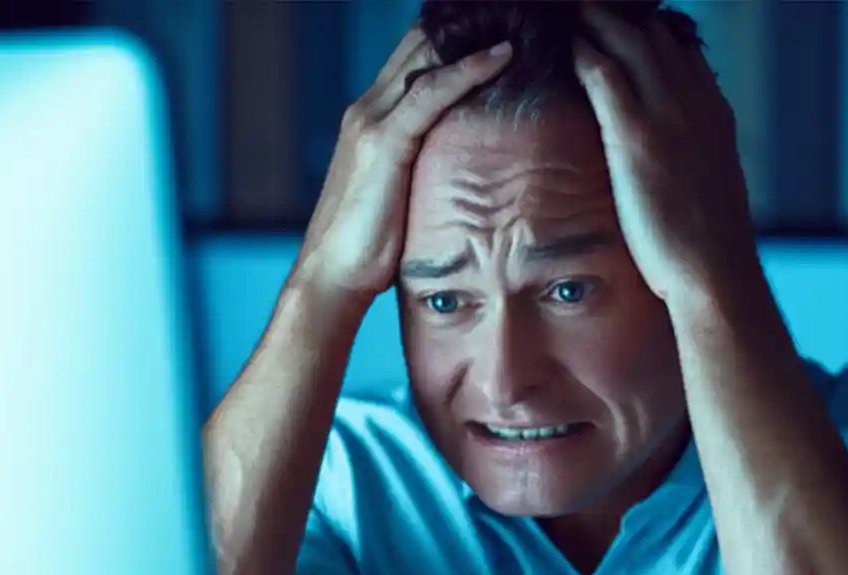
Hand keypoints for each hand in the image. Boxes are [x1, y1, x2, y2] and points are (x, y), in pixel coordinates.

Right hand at [291, 28, 512, 301]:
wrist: (331, 276)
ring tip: (516, 18)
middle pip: (420, 43)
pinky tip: (503, 55)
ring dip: (473, 34)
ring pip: (426, 56)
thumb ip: (424, 167)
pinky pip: (432, 92)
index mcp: (371, 118)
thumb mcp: (402, 193)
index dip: (454, 35)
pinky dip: (469, 69)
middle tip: (513, 11)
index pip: (415, 57)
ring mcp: (372, 122)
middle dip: (464, 23)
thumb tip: (466, 170)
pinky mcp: (384, 142)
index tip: (496, 22)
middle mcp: (367, 109)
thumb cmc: (370, 247)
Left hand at [572, 5, 754, 304]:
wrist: (715, 272)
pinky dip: (587, 50)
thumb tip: (674, 163)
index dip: (653, 33)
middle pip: (656, 35)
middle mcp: (696, 103)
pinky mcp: (637, 135)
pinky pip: (606, 74)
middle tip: (590, 6)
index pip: (683, 51)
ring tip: (574, 9)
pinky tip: (569, 45)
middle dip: (622, 16)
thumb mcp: (709, 188)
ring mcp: (669, 115)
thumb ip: (692, 159)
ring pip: (631, 41)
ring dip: (599, 20)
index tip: (628, 24)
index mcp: (715, 113)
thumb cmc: (707, 246)